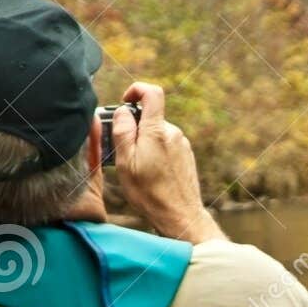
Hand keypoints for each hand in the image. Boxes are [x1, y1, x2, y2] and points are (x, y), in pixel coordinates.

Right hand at [111, 82, 219, 243]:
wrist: (180, 216)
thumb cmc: (150, 193)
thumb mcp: (126, 162)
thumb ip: (123, 132)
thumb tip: (123, 110)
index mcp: (157, 131)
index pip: (152, 93)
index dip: (136, 90)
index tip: (124, 103)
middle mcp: (173, 133)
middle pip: (150, 118)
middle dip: (133, 128)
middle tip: (121, 151)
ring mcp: (182, 145)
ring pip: (156, 134)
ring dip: (144, 144)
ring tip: (137, 169)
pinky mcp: (186, 156)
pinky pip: (166, 146)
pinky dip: (155, 154)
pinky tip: (151, 175)